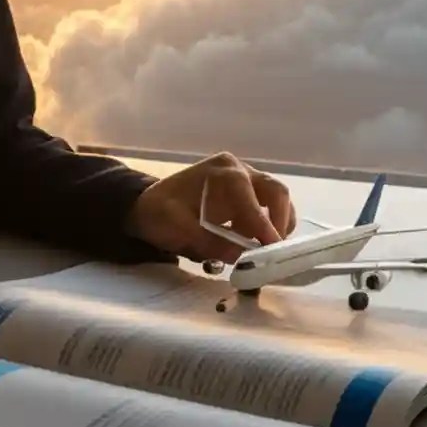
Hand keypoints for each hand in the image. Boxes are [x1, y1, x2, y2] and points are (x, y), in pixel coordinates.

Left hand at [126, 152, 295, 263]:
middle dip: (279, 223)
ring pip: (277, 199)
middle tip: (273, 252)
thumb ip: (210, 242)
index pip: (251, 200)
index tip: (273, 251)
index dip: (264, 228)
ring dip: (277, 225)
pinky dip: (268, 225)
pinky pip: (269, 206)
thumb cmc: (160, 214)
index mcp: (222, 172)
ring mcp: (245, 178)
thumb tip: (243, 257)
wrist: (147, 207)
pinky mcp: (247, 192)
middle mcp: (239, 170)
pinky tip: (255, 243)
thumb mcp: (178, 229)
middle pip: (275, 192)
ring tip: (264, 250)